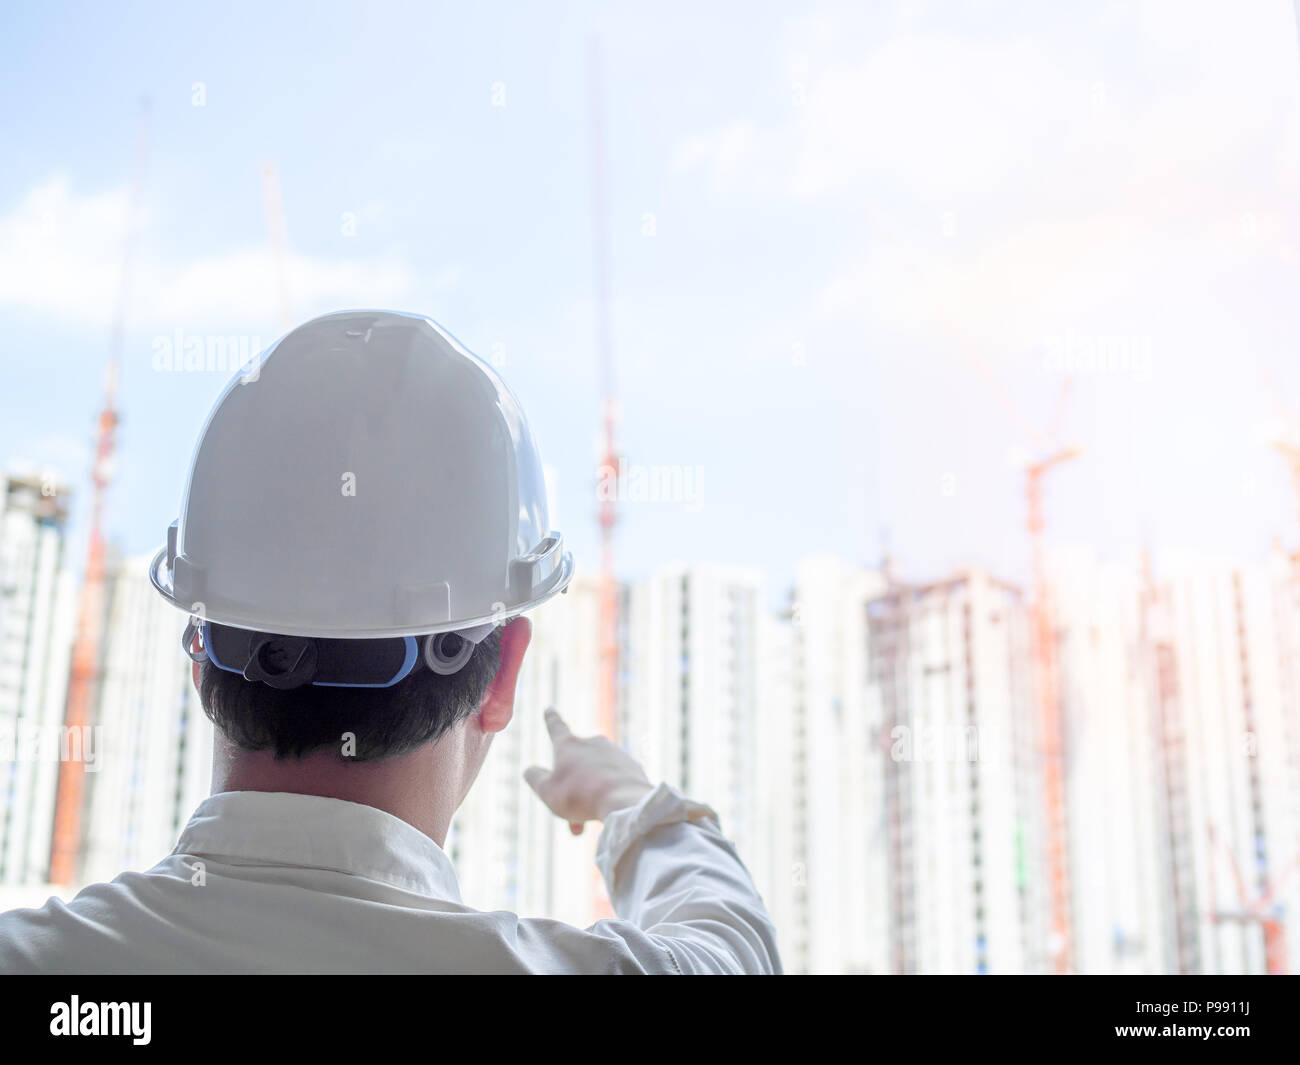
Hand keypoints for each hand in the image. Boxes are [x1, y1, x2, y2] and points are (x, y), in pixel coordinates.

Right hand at [523, 708, 653, 834]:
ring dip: (588, 799)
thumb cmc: (580, 796)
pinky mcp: (632, 767)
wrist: (625, 802)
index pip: (556, 728)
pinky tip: (607, 814)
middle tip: (569, 822)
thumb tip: (530, 770)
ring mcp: (615, 753)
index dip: (551, 720)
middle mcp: (593, 743)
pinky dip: (607, 798)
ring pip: (594, 778)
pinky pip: (614, 783)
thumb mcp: (547, 791)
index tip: (549, 708)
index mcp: (570, 744)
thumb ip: (535, 778)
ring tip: (585, 825)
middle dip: (569, 792)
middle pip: (576, 766)